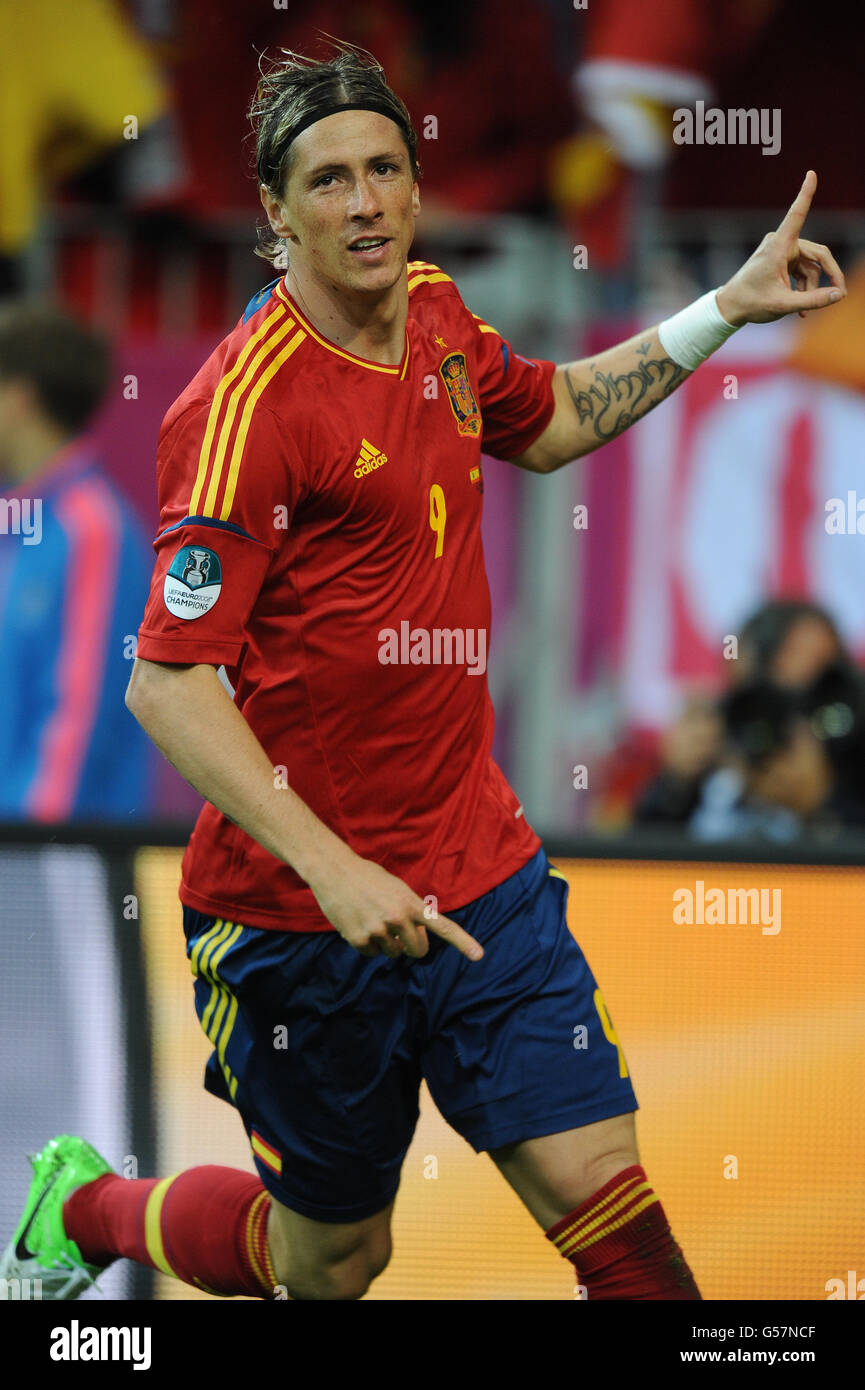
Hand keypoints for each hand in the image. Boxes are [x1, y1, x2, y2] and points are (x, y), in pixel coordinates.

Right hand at [307, 849, 483, 961]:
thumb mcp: (397, 888)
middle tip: (403, 937)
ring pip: (393, 953)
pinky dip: (368, 945)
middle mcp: (397, 919)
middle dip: (412, 947)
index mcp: (410, 903)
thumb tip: (410, 942)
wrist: (334, 870)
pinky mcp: (359, 939)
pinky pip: (372, 954)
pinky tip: (359, 924)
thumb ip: (409, 912)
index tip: (479, 955)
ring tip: (373, 920)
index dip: (462, 942)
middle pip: (417, 951)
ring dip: (388, 943)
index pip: (442, 926)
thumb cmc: (368, 877)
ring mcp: (378, 930)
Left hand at [715, 170, 845, 325]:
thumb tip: (839, 295)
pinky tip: (800, 307)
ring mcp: (781, 250)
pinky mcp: (781, 259)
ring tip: (803, 311)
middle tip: (840, 294)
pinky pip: (801, 269)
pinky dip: (803, 286)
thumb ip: (813, 300)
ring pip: (810, 266)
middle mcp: (781, 242)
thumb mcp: (783, 305)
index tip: (811, 173)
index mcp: (779, 246)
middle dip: (828, 276)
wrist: (730, 308)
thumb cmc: (751, 303)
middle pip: (818, 255)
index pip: (796, 214)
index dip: (805, 194)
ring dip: (811, 287)